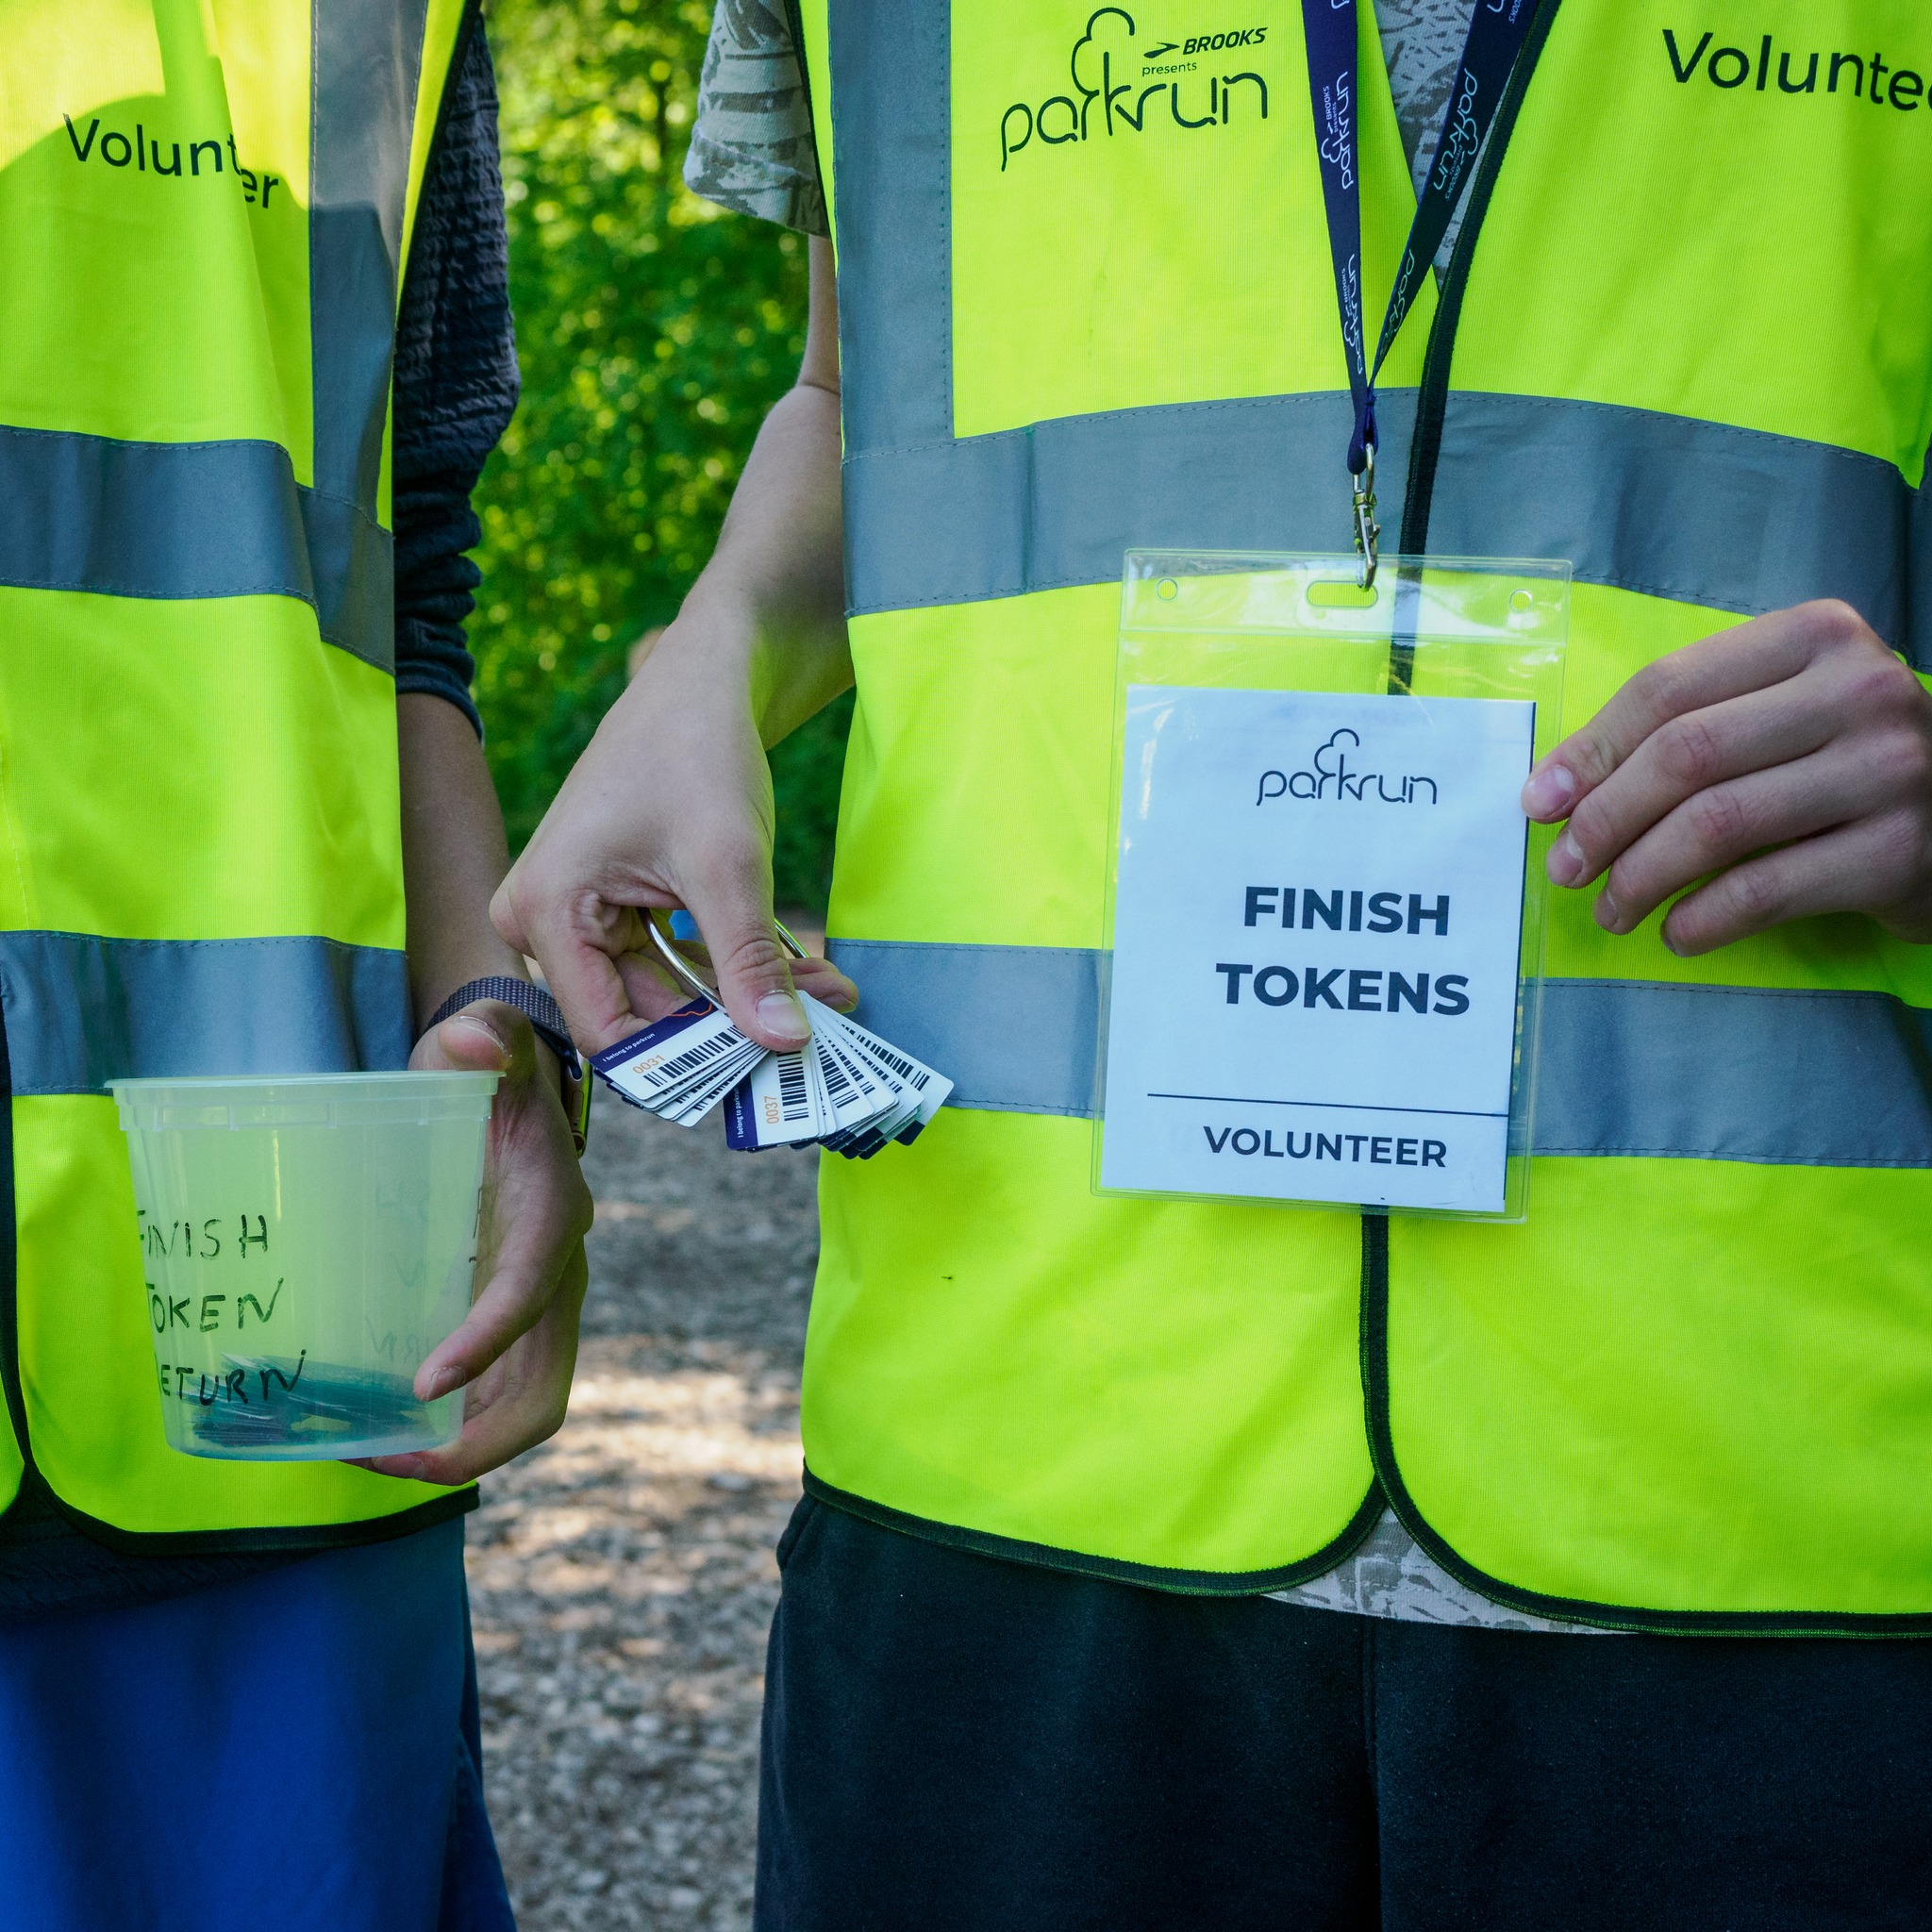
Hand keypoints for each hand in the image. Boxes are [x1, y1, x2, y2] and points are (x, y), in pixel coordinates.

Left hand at [354, 1001, 593, 1484]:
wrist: (506, 1081)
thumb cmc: (489, 1065)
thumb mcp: (489, 1040)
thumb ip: (487, 1036)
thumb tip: (472, 1044)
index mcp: (553, 1211)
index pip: (532, 1289)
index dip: (488, 1340)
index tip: (423, 1383)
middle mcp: (554, 1271)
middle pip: (545, 1387)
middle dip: (478, 1441)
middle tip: (389, 1456)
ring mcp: (533, 1303)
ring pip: (523, 1407)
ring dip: (458, 1449)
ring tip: (367, 1454)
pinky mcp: (504, 1315)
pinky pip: (491, 1394)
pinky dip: (446, 1429)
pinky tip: (375, 1428)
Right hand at [490, 605, 857, 1055]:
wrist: (704, 679)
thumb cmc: (699, 750)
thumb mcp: (731, 864)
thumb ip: (748, 961)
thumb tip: (782, 1044)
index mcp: (546, 910)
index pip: (609, 1032)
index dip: (686, 1061)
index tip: (764, 1072)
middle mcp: (542, 921)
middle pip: (641, 1013)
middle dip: (732, 1023)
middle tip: (822, 1029)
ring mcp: (577, 917)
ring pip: (667, 991)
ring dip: (746, 997)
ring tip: (830, 998)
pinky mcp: (612, 910)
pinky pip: (672, 962)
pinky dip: (736, 967)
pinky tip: (808, 975)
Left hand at [1521, 600, 1931, 955]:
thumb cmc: (1840, 760)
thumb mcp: (1774, 715)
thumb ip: (1683, 729)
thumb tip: (1555, 790)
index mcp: (1815, 636)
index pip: (1670, 689)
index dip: (1591, 750)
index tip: (1539, 803)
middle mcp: (1859, 690)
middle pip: (1687, 755)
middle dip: (1605, 820)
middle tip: (1565, 868)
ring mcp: (1889, 769)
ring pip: (1717, 824)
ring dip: (1640, 878)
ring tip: (1612, 910)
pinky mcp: (1901, 852)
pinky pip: (1765, 890)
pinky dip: (1701, 920)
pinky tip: (1676, 933)